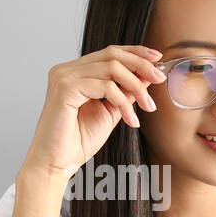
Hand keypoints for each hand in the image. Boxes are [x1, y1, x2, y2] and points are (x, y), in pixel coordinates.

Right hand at [21, 44, 166, 179]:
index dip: (135, 52)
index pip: (109, 52)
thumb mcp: (110, 112)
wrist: (56, 164)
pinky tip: (130, 120)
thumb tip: (148, 76)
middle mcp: (67, 70)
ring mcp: (64, 77)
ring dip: (136, 87)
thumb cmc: (77, 142)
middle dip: (140, 65)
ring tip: (148, 106)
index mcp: (75, 72)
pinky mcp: (65, 88)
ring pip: (111, 68)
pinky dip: (123, 102)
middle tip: (159, 79)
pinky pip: (105, 86)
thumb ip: (125, 92)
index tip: (157, 59)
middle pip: (111, 54)